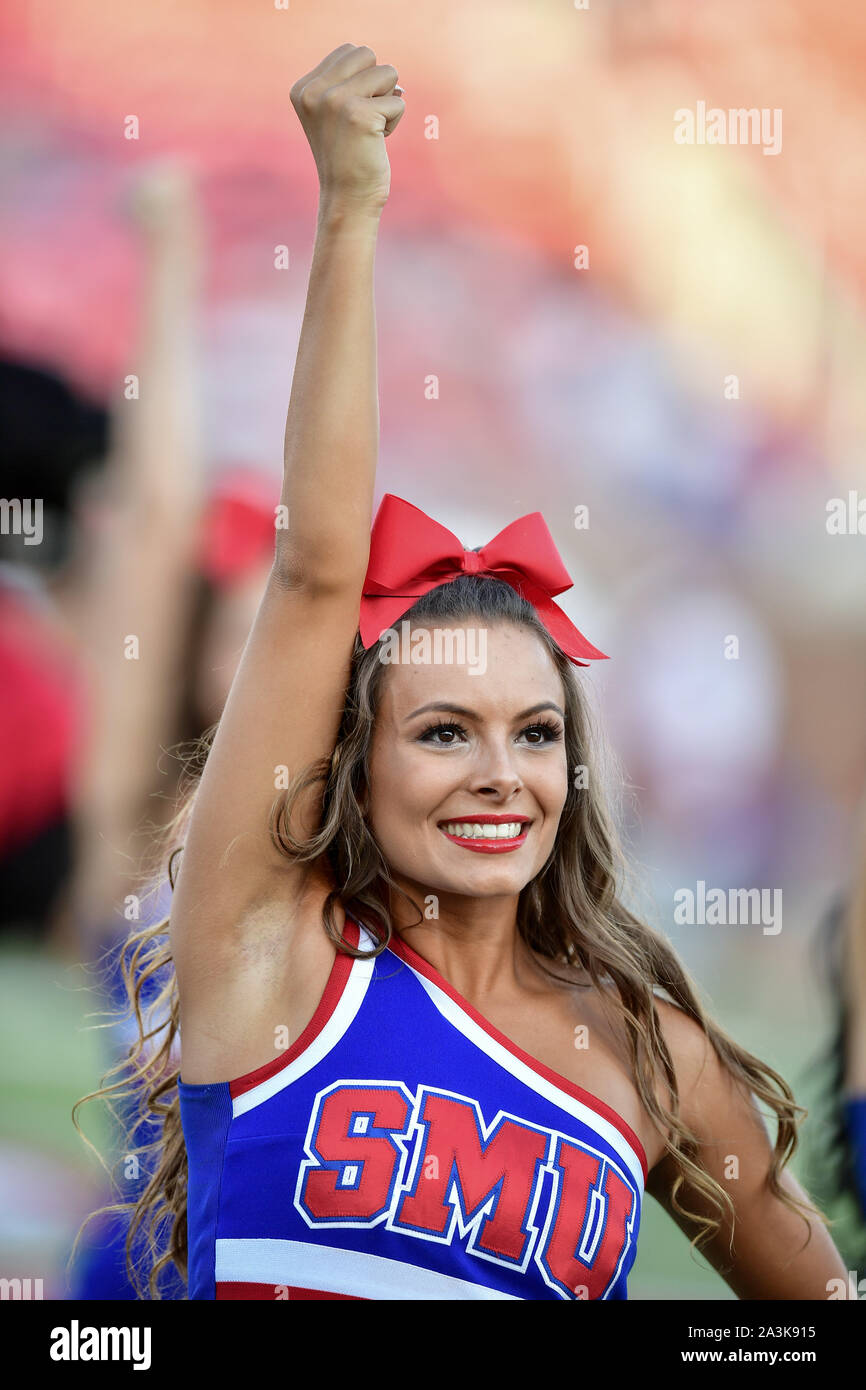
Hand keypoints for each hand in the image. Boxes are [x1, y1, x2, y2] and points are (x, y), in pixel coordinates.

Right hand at [290, 43, 404, 213]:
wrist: (347, 198)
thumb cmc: (349, 156)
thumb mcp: (339, 114)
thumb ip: (354, 83)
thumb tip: (395, 79)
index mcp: (303, 88)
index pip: (349, 51)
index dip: (362, 80)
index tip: (351, 113)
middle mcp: (314, 91)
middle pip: (367, 54)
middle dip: (377, 84)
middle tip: (364, 118)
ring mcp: (334, 101)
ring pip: (388, 73)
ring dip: (388, 102)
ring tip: (371, 129)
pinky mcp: (359, 115)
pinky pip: (398, 102)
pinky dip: (394, 122)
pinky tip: (377, 142)